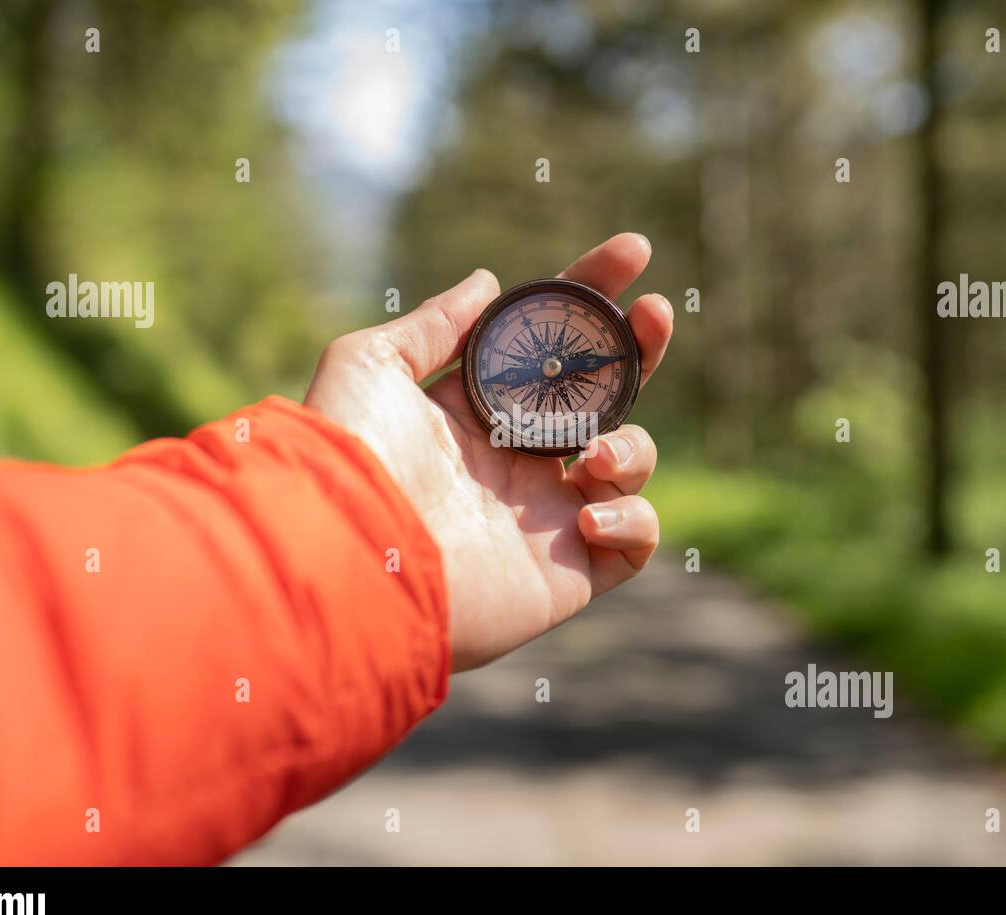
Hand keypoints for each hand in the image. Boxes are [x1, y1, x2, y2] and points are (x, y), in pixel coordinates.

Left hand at [305, 234, 673, 670]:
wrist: (352, 559)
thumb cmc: (351, 458)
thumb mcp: (372, 366)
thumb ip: (433, 324)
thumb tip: (488, 283)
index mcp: (481, 412)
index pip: (552, 346)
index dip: (592, 296)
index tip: (631, 251)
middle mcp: (519, 460)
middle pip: (606, 396)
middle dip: (640, 350)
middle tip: (654, 314)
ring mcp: (546, 517)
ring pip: (630, 463)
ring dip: (631, 446)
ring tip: (592, 456)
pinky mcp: (568, 572)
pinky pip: (635, 541)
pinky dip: (631, 519)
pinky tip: (585, 515)